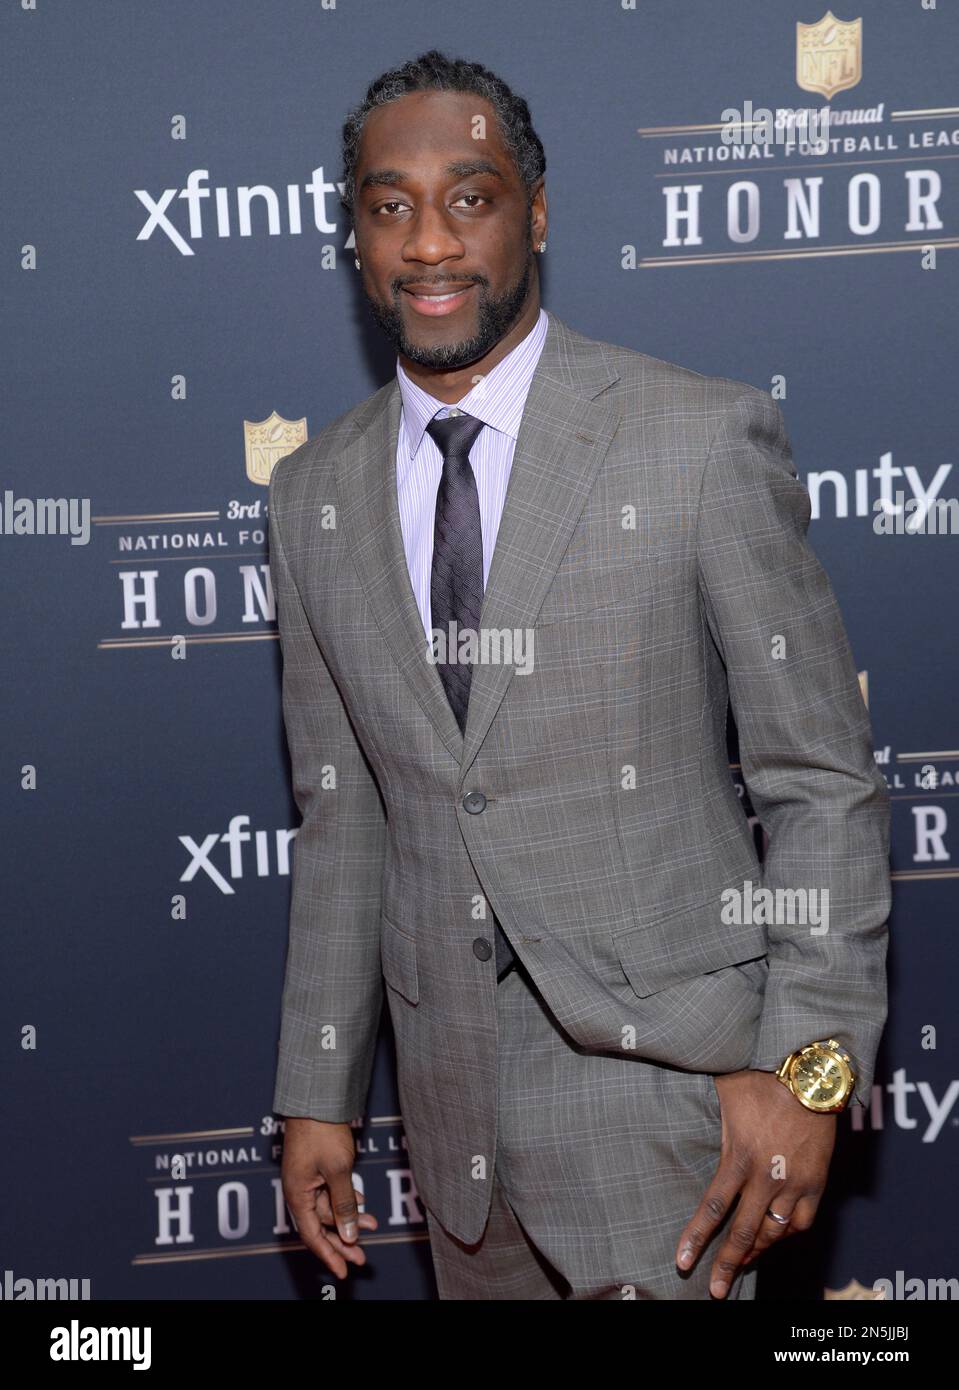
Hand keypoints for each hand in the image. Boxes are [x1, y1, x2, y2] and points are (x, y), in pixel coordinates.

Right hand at [280, 1117, 378, 1278]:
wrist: (316, 1099)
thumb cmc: (322, 1132)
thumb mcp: (338, 1170)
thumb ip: (343, 1203)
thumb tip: (348, 1234)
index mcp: (297, 1194)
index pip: (312, 1235)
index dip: (329, 1255)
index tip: (343, 1272)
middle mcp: (299, 1189)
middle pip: (321, 1225)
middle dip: (342, 1241)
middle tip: (362, 1258)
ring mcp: (307, 1178)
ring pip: (328, 1207)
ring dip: (349, 1216)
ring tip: (373, 1224)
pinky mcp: (316, 1167)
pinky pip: (330, 1191)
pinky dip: (345, 1198)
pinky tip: (361, 1200)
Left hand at [674, 1069, 835, 1297]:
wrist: (809, 1074)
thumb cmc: (759, 1077)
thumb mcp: (725, 1098)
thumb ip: (711, 1125)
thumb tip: (685, 1125)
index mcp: (738, 1157)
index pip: (714, 1209)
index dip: (696, 1238)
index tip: (683, 1262)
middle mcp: (766, 1177)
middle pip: (744, 1233)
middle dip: (728, 1265)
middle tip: (716, 1290)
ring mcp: (794, 1183)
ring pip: (775, 1232)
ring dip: (757, 1253)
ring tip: (742, 1268)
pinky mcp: (816, 1181)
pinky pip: (802, 1221)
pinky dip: (788, 1234)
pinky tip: (776, 1239)